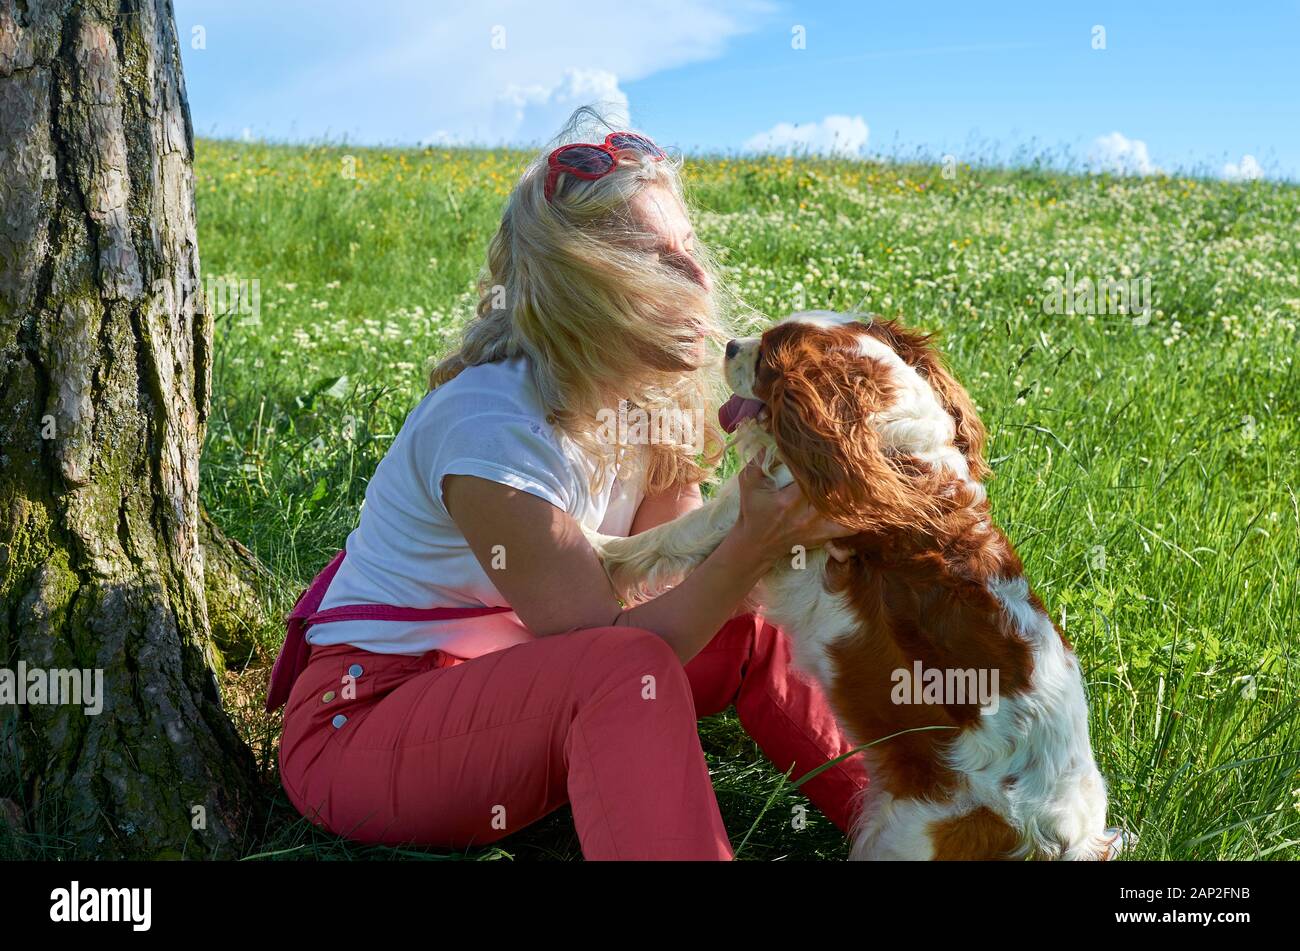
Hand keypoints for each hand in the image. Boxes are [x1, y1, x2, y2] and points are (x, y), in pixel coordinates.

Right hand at [734, 449, 857, 561]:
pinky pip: (846, 529)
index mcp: (787, 501)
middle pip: (832, 492)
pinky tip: (864, 504)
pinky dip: (856, 518)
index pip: (810, 478)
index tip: (829, 449)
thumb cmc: (753, 510)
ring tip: (862, 477)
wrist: (756, 544)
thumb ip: (758, 462)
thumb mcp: (748, 484)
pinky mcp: (822, 536)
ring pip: (843, 509)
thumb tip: (769, 438)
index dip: (821, 463)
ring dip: (853, 494)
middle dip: (843, 475)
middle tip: (854, 458)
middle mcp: (804, 516)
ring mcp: (816, 528)